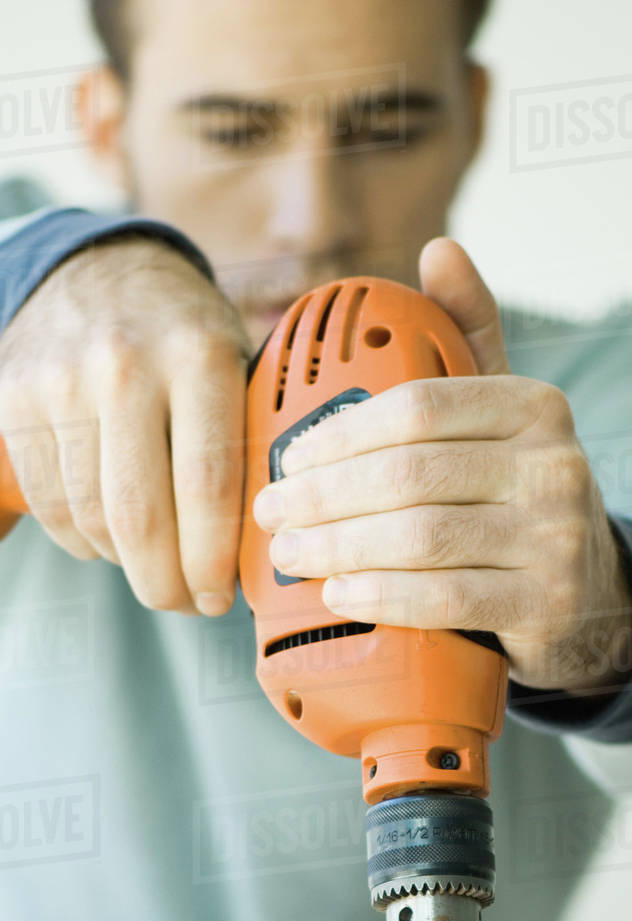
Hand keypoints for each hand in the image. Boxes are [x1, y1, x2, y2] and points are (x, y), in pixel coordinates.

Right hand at [0, 235, 251, 615]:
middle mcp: (127, 366)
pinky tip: (109, 537)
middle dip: (165, 583)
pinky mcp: (16, 399)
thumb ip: (249, 439)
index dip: (213, 560)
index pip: (209, 485)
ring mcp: (63, 382)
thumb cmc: (183, 332)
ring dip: (126, 563)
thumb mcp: (235, 361)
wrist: (98, 265)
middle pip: (140, 517)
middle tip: (185, 604)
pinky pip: (51, 504)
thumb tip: (267, 543)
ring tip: (153, 565)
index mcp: (200, 356)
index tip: (220, 597)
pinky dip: (82, 540)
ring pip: (91, 518)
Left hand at [253, 238, 631, 692]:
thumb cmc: (516, 490)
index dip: (341, 433)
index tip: (290, 456)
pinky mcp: (549, 604)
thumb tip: (441, 249)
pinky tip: (339, 592)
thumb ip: (467, 335)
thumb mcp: (501, 412)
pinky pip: (446, 599)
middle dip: (324, 496)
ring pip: (421, 539)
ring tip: (292, 553)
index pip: (417, 408)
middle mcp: (556, 466)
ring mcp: (558, 539)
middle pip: (410, 475)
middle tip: (273, 513)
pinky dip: (380, 596)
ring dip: (339, 549)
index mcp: (535, 404)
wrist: (589, 581)